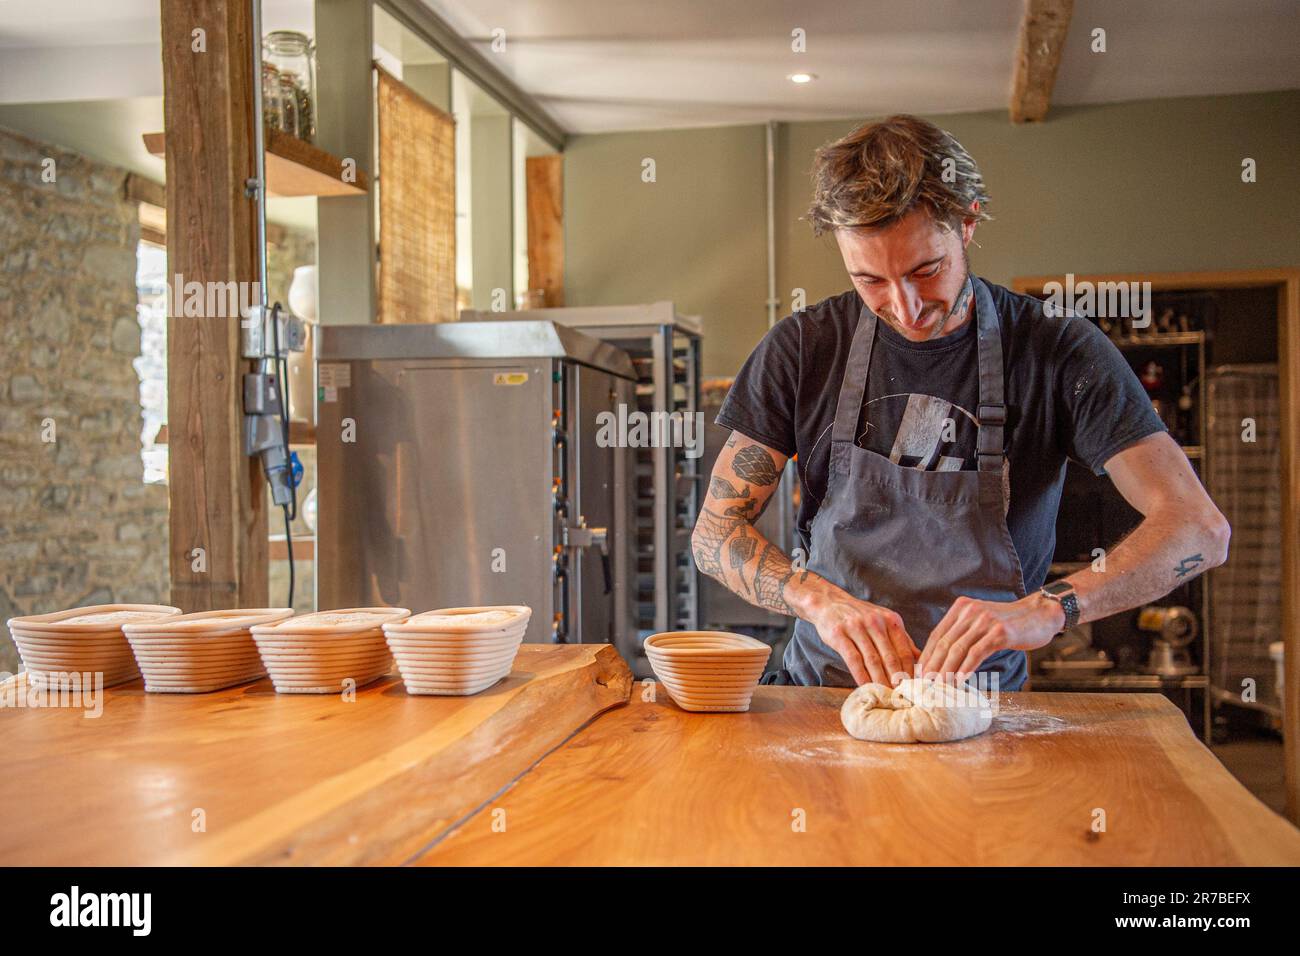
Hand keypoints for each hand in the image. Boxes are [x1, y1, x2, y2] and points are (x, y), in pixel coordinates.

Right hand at [803, 588, 920, 686]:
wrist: (828, 602)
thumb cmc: (859, 616)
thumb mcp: (883, 621)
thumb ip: (901, 639)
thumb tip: (921, 659)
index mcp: (891, 620)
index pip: (905, 650)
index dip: (910, 672)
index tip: (912, 689)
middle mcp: (875, 622)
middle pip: (890, 657)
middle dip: (897, 680)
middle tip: (901, 697)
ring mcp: (857, 627)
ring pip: (872, 660)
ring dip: (880, 681)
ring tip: (886, 696)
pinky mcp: (839, 634)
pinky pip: (853, 659)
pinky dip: (860, 675)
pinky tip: (865, 687)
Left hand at [916, 593, 1064, 681]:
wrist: (1041, 614)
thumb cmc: (1010, 624)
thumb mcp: (982, 621)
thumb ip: (963, 633)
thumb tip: (943, 658)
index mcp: (961, 608)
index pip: (937, 634)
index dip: (926, 655)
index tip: (919, 674)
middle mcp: (970, 611)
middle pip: (944, 642)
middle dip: (932, 666)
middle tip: (923, 684)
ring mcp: (985, 621)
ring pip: (957, 649)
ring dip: (946, 670)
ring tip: (938, 687)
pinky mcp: (999, 632)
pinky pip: (976, 653)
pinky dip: (965, 668)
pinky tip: (959, 681)